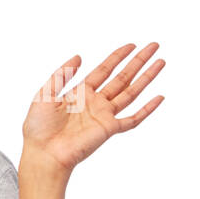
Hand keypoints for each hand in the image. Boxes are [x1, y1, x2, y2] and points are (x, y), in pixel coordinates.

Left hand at [22, 42, 164, 175]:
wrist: (43, 153)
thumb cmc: (38, 127)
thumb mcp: (45, 94)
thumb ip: (61, 74)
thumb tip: (79, 56)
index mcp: (79, 93)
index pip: (103, 70)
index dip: (117, 57)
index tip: (131, 45)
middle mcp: (94, 103)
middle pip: (122, 78)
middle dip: (137, 62)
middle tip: (153, 46)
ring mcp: (103, 116)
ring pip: (131, 93)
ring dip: (146, 78)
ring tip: (161, 62)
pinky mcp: (109, 129)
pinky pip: (133, 119)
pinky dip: (147, 109)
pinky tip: (159, 97)